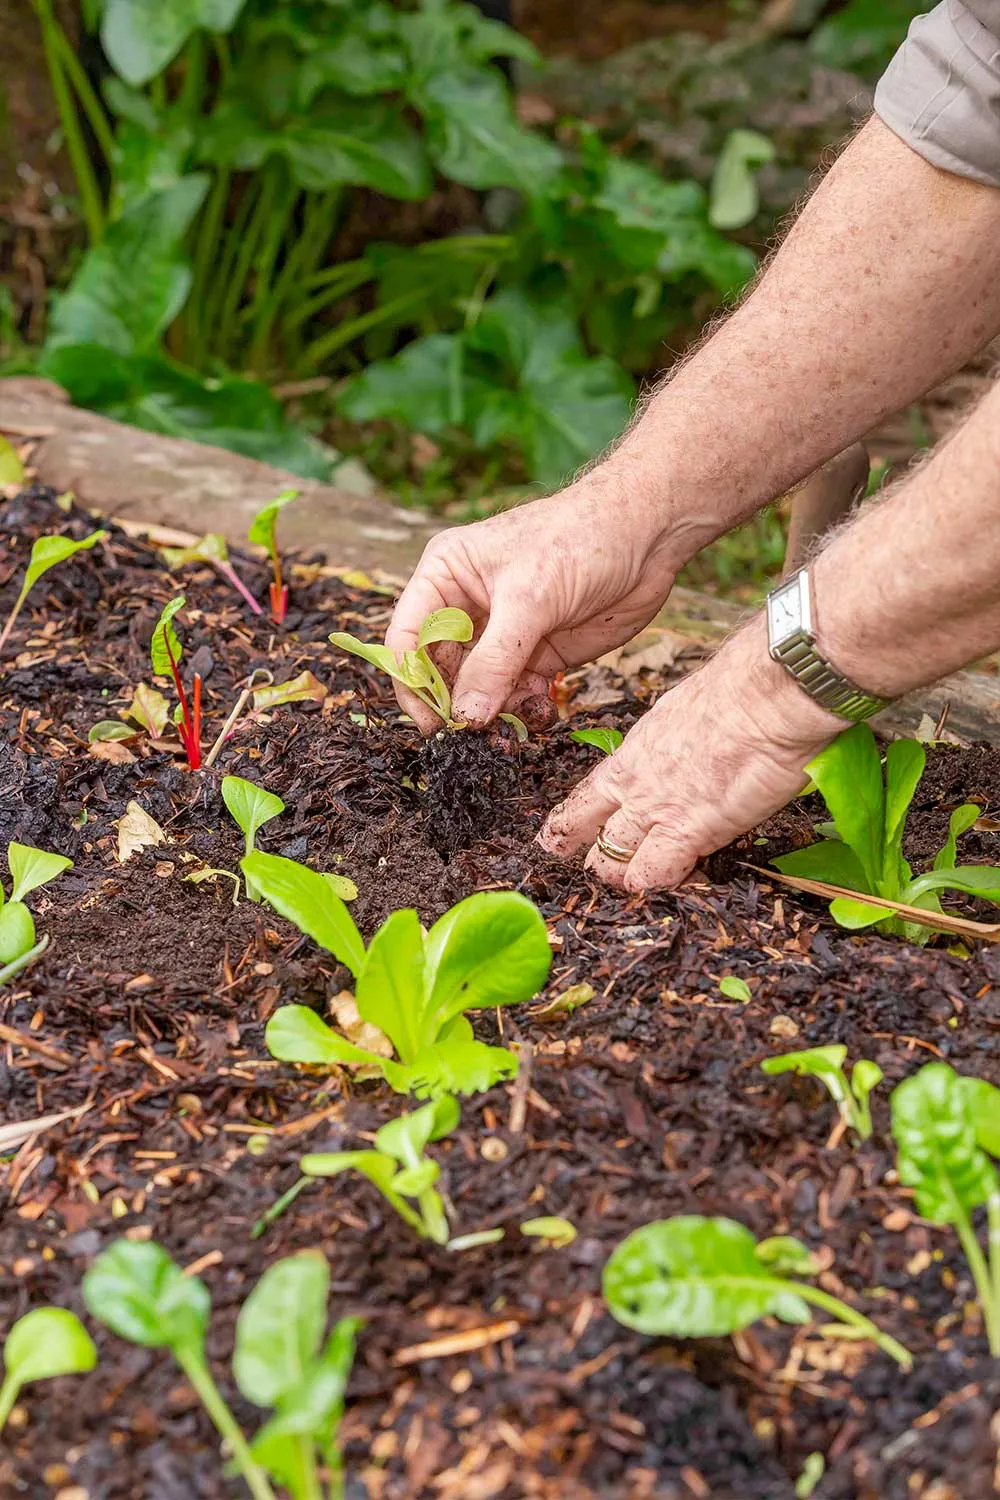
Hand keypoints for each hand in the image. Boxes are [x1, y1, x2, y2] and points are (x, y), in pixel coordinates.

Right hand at [385, 475, 687, 732]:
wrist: (648, 536)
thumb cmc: (580, 541)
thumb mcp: (529, 598)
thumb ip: (494, 661)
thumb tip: (465, 716)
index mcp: (446, 575)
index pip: (407, 637)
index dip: (412, 683)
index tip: (430, 723)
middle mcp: (467, 606)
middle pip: (441, 670)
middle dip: (456, 704)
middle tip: (474, 736)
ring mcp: (502, 634)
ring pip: (478, 689)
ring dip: (491, 713)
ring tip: (512, 727)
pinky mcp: (536, 655)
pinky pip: (514, 695)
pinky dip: (522, 709)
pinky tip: (540, 706)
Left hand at [539, 618, 841, 891]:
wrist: (760, 699)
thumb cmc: (733, 695)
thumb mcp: (677, 715)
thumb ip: (667, 744)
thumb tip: (674, 749)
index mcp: (630, 756)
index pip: (585, 800)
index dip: (570, 824)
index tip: (557, 839)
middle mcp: (633, 787)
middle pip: (592, 836)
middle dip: (593, 857)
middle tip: (601, 870)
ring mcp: (656, 812)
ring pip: (614, 862)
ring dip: (626, 876)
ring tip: (642, 880)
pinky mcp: (689, 833)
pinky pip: (655, 874)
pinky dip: (662, 883)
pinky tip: (679, 878)